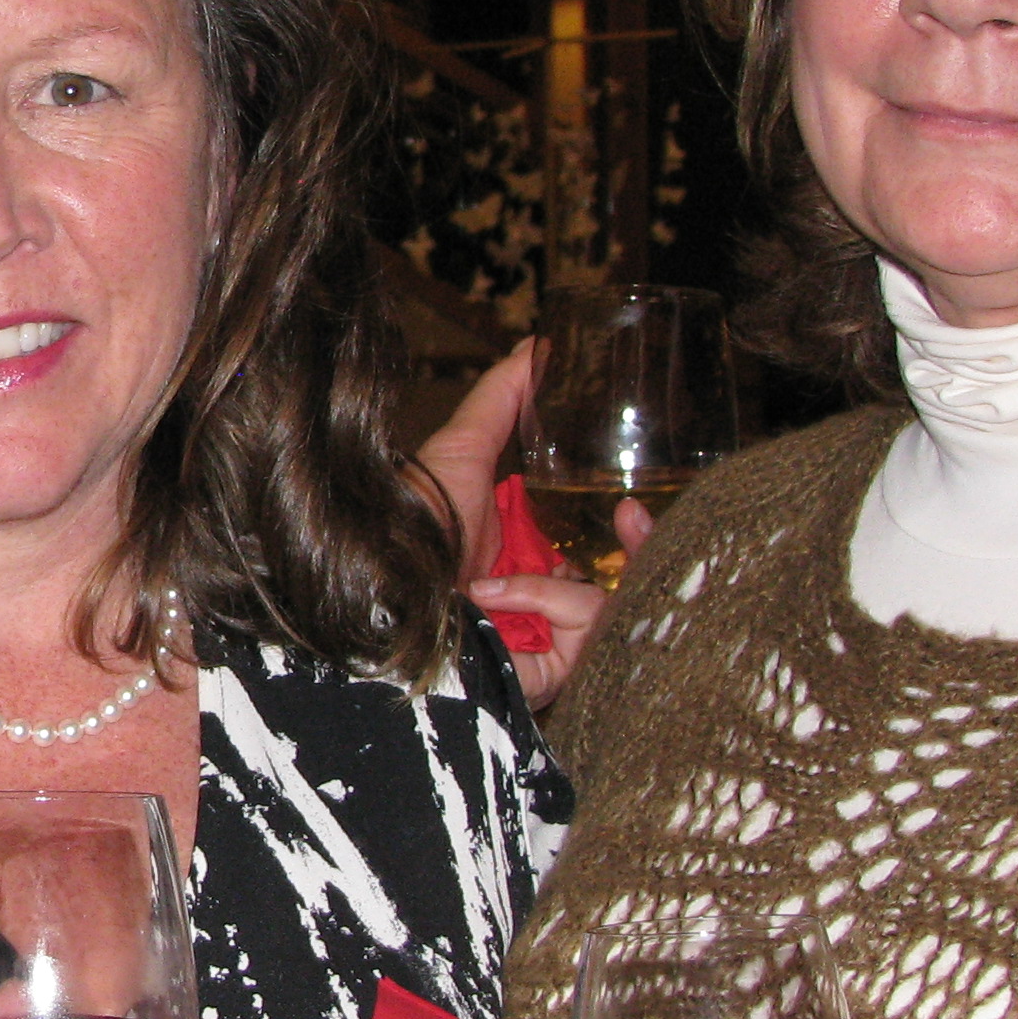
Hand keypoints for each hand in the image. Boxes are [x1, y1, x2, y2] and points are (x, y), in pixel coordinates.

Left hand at [415, 346, 652, 706]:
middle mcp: (539, 602)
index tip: (629, 503)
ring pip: (617, 605)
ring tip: (531, 568)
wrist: (377, 601)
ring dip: (570, 579)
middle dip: (640, 549)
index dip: (626, 528)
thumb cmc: (411, 529)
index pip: (599, 548)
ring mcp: (545, 640)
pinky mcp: (550, 672)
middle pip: (622, 580)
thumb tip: (538, 346)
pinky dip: (552, 602)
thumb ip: (502, 399)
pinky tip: (501, 601)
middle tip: (630, 516)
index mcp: (525, 557)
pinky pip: (592, 628)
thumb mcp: (459, 451)